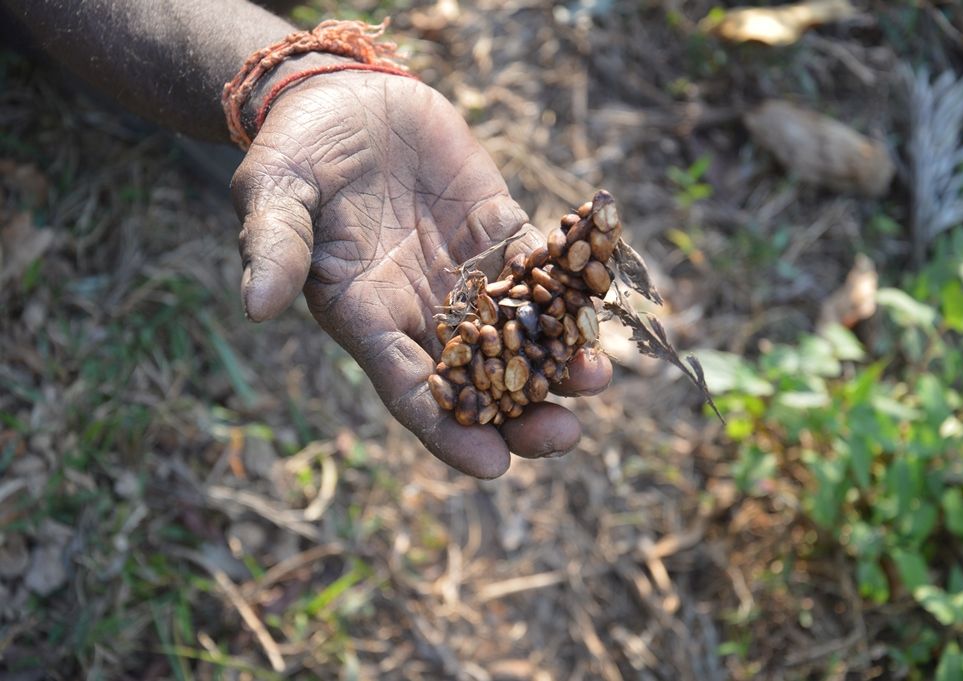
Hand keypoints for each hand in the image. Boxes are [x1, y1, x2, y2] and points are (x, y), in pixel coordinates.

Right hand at [230, 70, 611, 477]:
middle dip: (522, 413)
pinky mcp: (500, 230)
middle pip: (478, 379)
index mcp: (367, 316)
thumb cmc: (298, 149)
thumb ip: (275, 245)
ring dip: (559, 360)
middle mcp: (423, 308)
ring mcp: (468, 273)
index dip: (448, 430)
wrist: (344, 96)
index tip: (492, 465)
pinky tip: (602, 303)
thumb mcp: (275, 191)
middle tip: (562, 435)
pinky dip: (573, 287)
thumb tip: (256, 307)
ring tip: (596, 377)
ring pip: (521, 333)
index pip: (409, 389)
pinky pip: (543, 267)